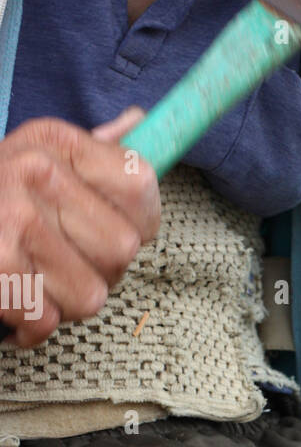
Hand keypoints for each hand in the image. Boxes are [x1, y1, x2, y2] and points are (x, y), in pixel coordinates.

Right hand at [0, 109, 159, 346]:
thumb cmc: (0, 197)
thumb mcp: (40, 158)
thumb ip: (93, 148)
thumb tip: (137, 120)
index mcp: (57, 141)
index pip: (140, 186)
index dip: (138, 223)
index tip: (110, 229)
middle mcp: (36, 170)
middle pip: (121, 251)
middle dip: (101, 271)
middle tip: (64, 261)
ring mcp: (14, 217)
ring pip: (90, 296)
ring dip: (66, 302)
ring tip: (39, 281)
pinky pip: (47, 320)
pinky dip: (33, 326)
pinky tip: (18, 304)